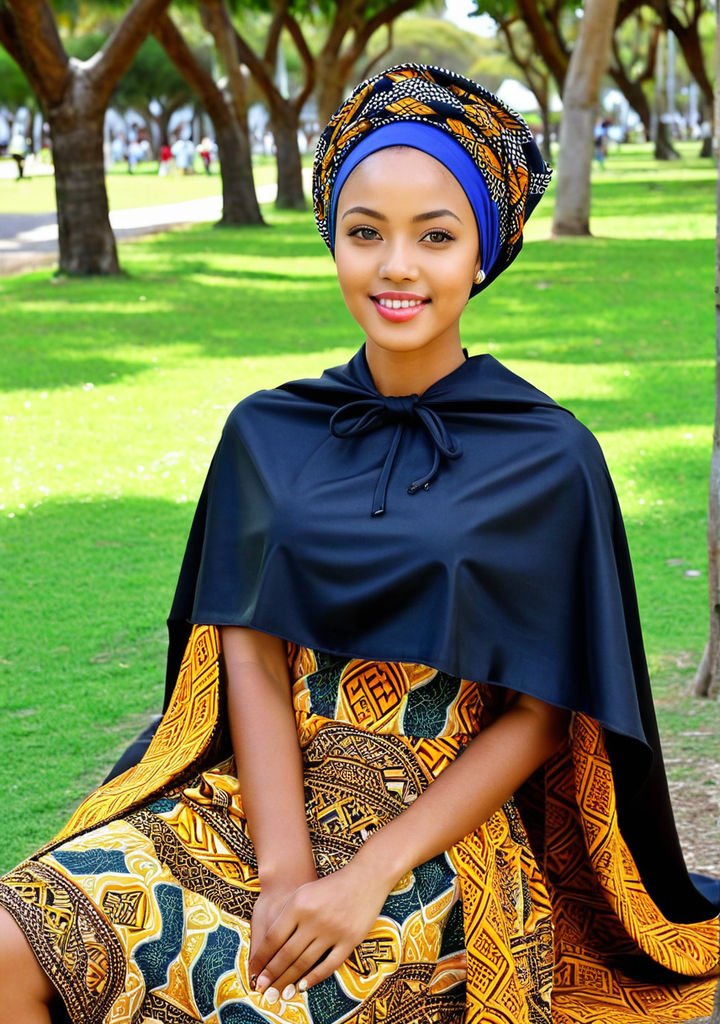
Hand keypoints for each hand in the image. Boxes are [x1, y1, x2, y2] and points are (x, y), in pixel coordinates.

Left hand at [249, 855, 395, 1003]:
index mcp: (299, 904)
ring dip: (289, 980)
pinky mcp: (350, 940)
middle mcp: (314, 918)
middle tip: (262, 988)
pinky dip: (313, 978)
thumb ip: (286, 916)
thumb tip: (268, 946)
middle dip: (272, 974)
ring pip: (305, 963)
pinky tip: (302, 986)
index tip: (254, 971)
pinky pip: (328, 965)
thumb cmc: (329, 886)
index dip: (262, 958)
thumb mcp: (303, 892)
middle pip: (287, 954)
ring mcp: (332, 930)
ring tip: (279, 992)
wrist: (365, 878)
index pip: (274, 938)